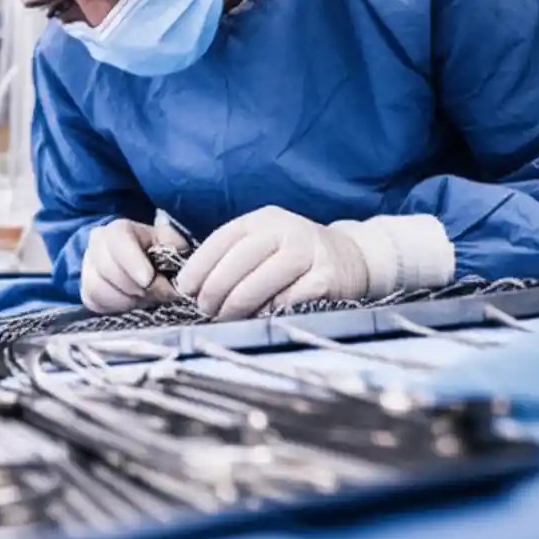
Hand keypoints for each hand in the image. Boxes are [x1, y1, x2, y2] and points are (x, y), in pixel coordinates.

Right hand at [81, 219, 187, 313]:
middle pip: (109, 270)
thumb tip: (177, 270)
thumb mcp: (168, 241)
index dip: (133, 263)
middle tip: (157, 294)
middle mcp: (96, 245)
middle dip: (136, 287)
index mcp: (118, 230)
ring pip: (99, 289)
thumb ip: (174, 248)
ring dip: (126, 299)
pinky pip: (96, 303)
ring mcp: (88, 268)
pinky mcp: (86, 290)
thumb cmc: (154, 251)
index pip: (118, 242)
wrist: (133, 263)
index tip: (148, 280)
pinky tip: (131, 302)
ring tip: (144, 297)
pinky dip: (117, 307)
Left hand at [177, 207, 368, 320]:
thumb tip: (195, 289)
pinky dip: (269, 313)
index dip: (199, 266)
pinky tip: (259, 318)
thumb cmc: (295, 256)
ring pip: (262, 282)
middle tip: (205, 309)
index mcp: (264, 220)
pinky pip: (289, 300)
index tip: (186, 289)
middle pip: (239, 261)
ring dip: (238, 305)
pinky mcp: (327, 278)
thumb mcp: (265, 244)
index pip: (223, 239)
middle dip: (215, 290)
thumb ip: (234, 259)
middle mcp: (286, 230)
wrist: (352, 258)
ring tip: (226, 317)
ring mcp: (309, 252)